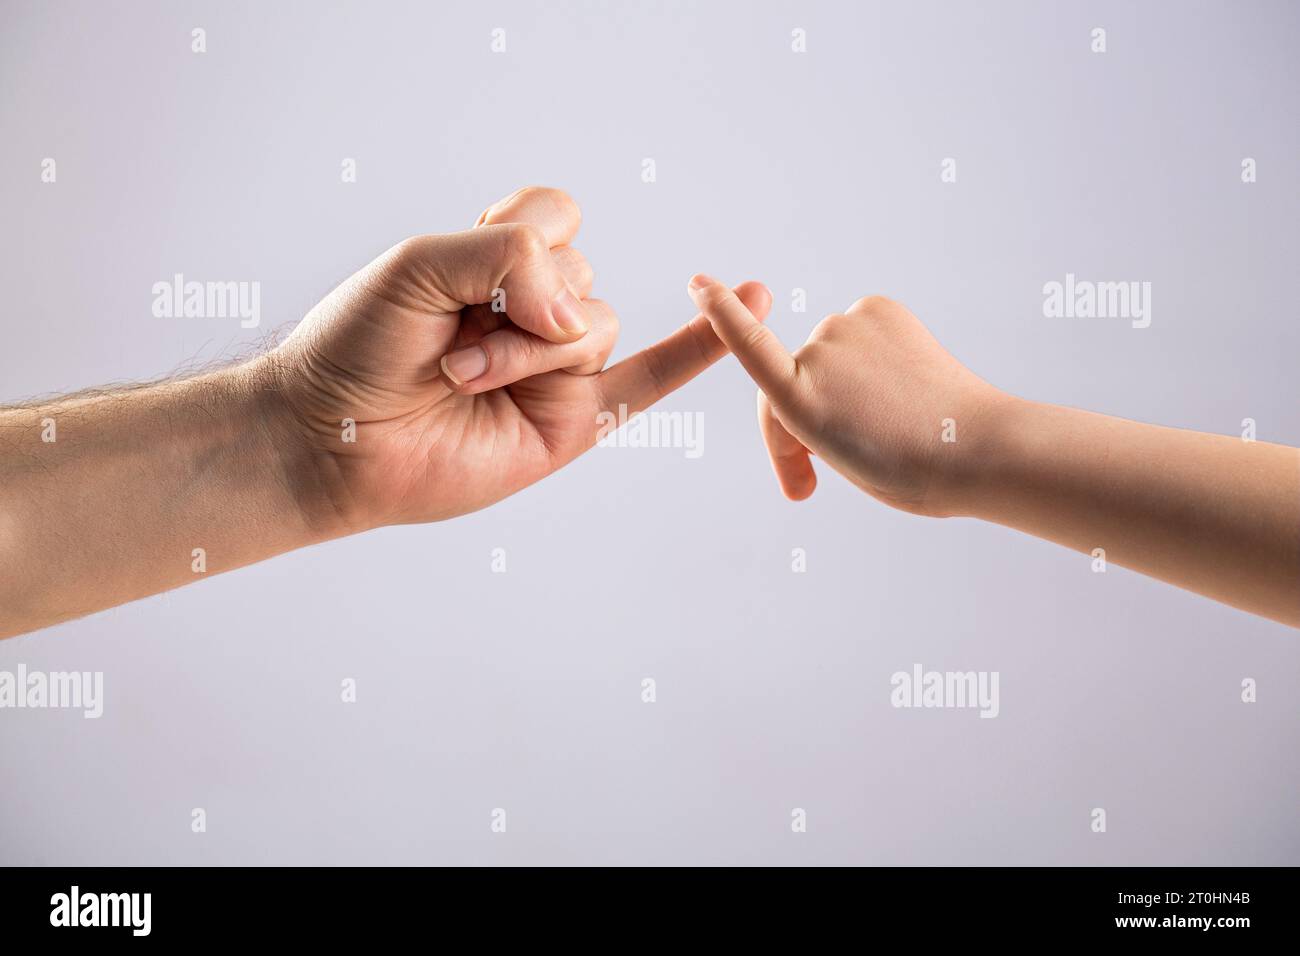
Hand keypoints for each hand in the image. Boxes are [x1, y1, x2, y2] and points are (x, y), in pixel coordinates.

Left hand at [260, 189, 772, 531]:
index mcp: (500, 263)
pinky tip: (748, 305)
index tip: (469, 274)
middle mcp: (536, 310)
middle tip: (446, 345)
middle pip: (580, 272)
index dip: (526, 232)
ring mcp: (559, 368)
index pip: (558, 212)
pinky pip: (651, 380)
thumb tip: (579, 310)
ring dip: (527, 351)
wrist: (331, 438)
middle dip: (513, 305)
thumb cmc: (358, 346)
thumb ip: (508, 252)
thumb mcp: (420, 264)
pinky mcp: (574, 421)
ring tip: (463, 376)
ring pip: (594, 328)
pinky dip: (698, 349)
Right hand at [685, 276, 1007, 515]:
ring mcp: (849, 326)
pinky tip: (895, 386)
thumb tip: (821, 364)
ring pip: (825, 357)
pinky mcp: (879, 308)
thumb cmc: (904, 469)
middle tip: (810, 483)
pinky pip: (856, 331)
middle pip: (790, 381)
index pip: (750, 346)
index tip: (699, 283)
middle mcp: (819, 353)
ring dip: (839, 388)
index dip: (722, 314)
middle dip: (797, 426)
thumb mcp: (832, 456)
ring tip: (877, 429)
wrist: (977, 448)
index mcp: (801, 401)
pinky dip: (866, 355)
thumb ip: (806, 411)